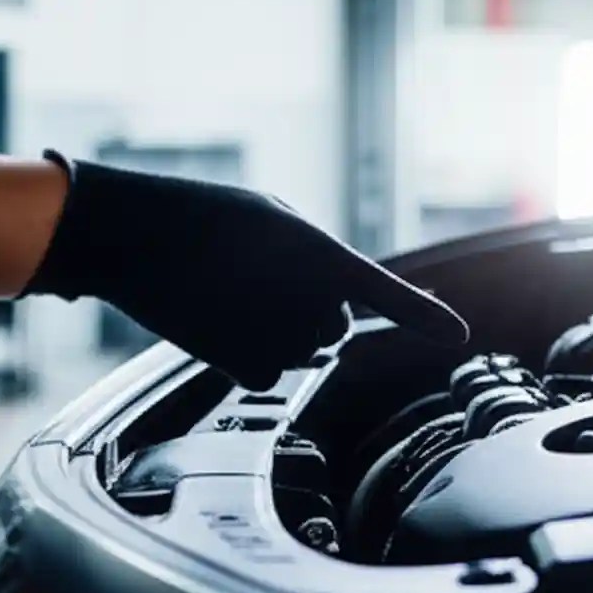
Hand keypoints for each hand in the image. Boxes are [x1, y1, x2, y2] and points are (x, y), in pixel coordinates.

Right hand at [23, 151, 467, 389]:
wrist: (134, 237)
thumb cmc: (203, 218)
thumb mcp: (273, 220)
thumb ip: (314, 259)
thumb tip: (332, 297)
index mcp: (320, 254)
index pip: (385, 293)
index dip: (423, 317)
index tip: (458, 338)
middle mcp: (308, 301)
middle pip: (331, 329)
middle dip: (304, 311)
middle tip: (256, 282)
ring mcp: (279, 338)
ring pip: (299, 352)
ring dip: (272, 332)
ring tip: (228, 297)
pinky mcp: (246, 367)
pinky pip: (266, 374)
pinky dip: (244, 356)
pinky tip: (217, 325)